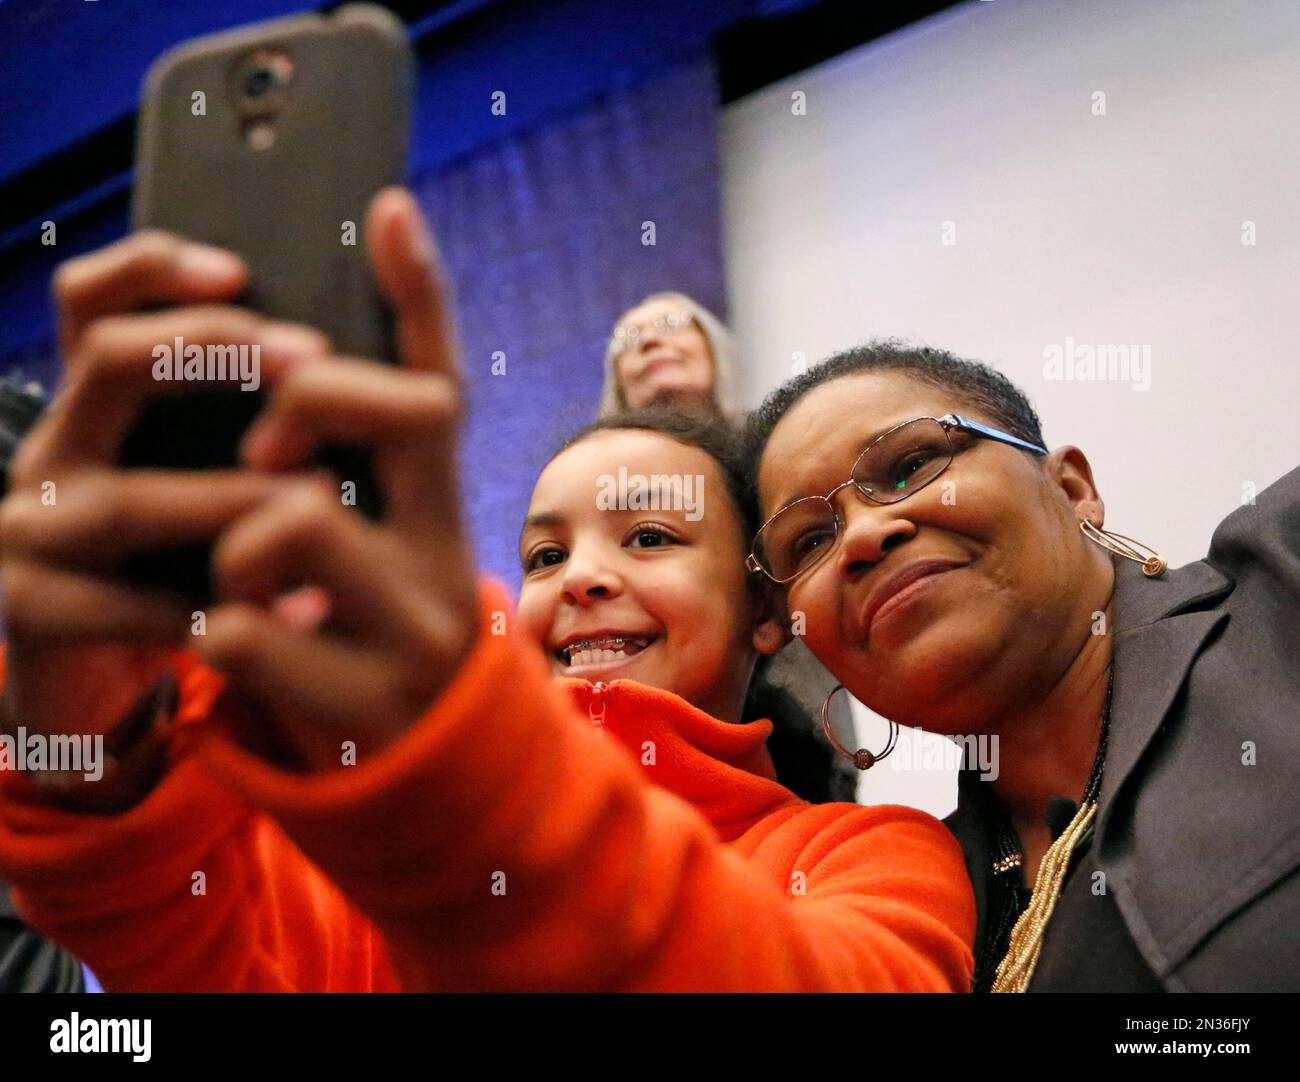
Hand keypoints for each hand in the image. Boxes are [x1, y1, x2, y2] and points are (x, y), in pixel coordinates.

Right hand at [0, 230, 328, 798]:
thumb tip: (334, 356)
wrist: (95, 680)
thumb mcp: (198, 480)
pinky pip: (125, 607)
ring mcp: (28, 533)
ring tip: (322, 495)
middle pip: (106, 363)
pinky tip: (292, 607)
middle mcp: (51, 452)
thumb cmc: (171, 565)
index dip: (152, 268)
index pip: (90, 302)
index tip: (238, 269)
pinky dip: (215, 608)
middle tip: (310, 358)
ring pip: (124, 499)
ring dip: (231, 494)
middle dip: (210, 349)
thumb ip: (237, 422)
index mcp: (92, 407)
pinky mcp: (33, 614)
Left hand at [192, 188, 478, 771]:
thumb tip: (282, 406)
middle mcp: (447, 562)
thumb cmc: (376, 653)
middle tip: (264, 458)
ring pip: (299, 519)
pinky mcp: (367, 709)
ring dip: (238, 548)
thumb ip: (348, 492)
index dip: (422, 298)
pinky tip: (241, 662)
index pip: (445, 388)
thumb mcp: (379, 566)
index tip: (388, 208)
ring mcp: (416, 636)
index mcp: (444, 516)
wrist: (432, 789)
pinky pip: (246, 628)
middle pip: (396, 418)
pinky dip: (219, 635)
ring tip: (240, 595)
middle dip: (304, 408)